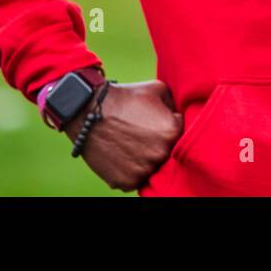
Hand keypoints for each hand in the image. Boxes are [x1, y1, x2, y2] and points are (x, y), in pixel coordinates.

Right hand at [61, 79, 183, 190]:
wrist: (89, 111)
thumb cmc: (125, 97)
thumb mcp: (157, 89)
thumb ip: (175, 103)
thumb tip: (181, 115)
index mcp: (171, 132)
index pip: (180, 133)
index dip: (169, 126)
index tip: (156, 121)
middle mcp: (160, 155)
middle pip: (166, 153)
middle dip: (158, 144)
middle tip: (143, 134)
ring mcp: (142, 171)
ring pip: (151, 168)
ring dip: (145, 159)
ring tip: (131, 144)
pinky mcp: (125, 182)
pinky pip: (135, 179)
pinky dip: (130, 171)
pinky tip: (122, 154)